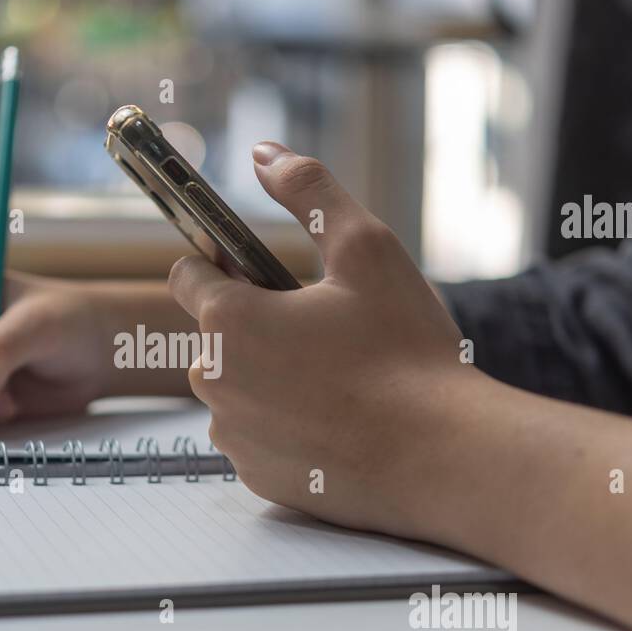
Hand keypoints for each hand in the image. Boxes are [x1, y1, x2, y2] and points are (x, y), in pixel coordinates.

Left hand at [169, 142, 489, 542]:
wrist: (443, 458)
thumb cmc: (407, 354)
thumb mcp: (368, 249)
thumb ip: (309, 190)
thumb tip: (264, 152)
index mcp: (228, 321)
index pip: (188, 275)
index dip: (225, 266)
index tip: (261, 272)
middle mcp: (214, 381)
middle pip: (216, 335)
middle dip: (257, 326)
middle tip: (325, 332)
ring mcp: (233, 435)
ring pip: (238, 388)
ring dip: (270, 378)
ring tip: (338, 382)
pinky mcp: (256, 478)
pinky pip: (257, 437)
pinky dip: (286, 427)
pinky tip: (336, 424)